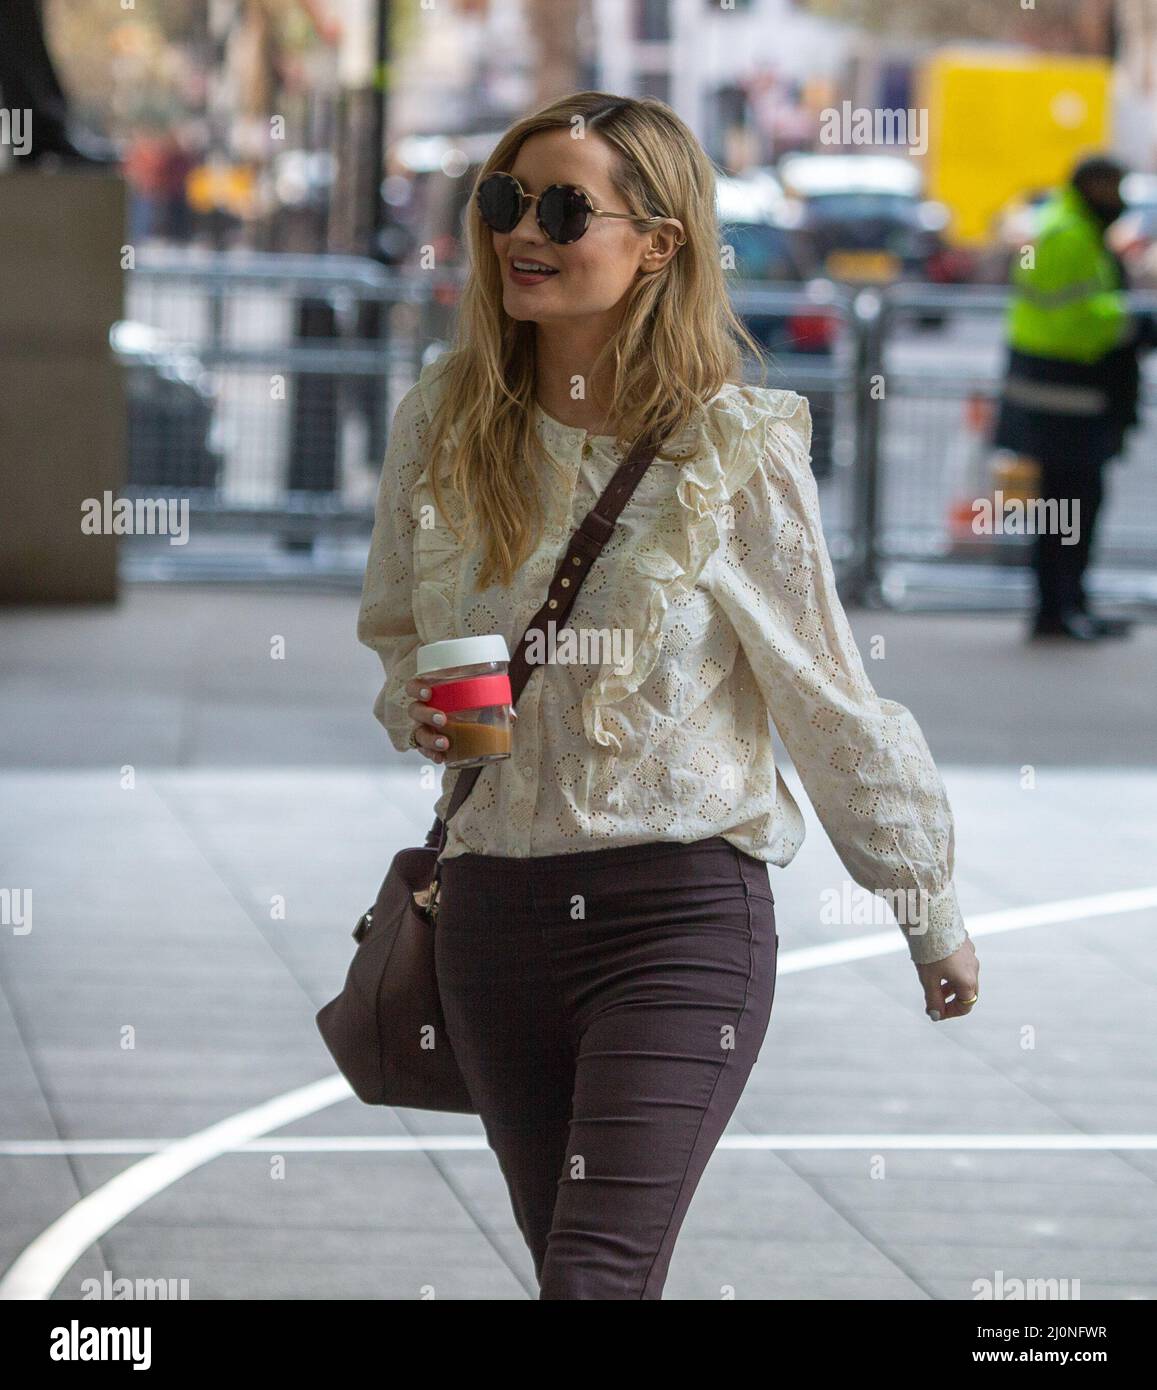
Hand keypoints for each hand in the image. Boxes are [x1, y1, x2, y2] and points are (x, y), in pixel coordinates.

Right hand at [402, 676, 516, 761]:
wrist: (465, 729)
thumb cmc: (469, 709)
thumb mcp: (482, 704)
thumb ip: (495, 706)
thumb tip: (512, 717)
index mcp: (433, 695)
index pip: (415, 687)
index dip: (417, 688)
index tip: (428, 692)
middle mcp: (423, 711)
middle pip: (415, 710)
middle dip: (426, 714)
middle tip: (442, 719)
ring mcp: (423, 729)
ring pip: (418, 733)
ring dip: (430, 738)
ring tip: (445, 743)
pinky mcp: (427, 745)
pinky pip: (424, 751)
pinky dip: (432, 755)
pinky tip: (441, 758)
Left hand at [914, 936, 978, 1021]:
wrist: (932, 922)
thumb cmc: (930, 952)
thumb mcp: (928, 980)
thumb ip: (933, 999)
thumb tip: (935, 1015)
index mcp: (968, 981)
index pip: (965, 1006)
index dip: (950, 1012)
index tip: (935, 1012)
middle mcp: (974, 968)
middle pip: (967, 991)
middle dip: (951, 998)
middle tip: (934, 999)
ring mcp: (971, 955)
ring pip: (964, 975)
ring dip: (950, 983)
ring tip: (934, 983)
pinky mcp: (965, 943)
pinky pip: (961, 961)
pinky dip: (951, 968)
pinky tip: (936, 962)